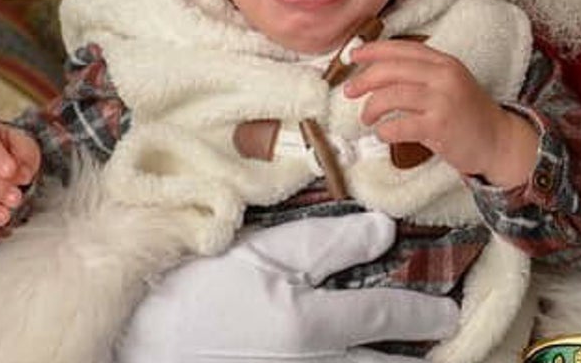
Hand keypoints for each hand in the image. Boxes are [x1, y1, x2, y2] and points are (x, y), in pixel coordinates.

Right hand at [116, 211, 460, 362]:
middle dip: (410, 359)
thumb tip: (385, 230)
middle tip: (441, 347)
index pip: (385, 318)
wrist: (133, 339)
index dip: (421, 315)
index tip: (448, 315)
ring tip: (406, 360)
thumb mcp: (263, 252)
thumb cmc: (194, 288)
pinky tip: (354, 359)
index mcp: (309, 326)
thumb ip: (329, 243)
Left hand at [344, 38, 538, 186]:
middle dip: (364, 79)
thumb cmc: (468, 114)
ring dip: (371, 108)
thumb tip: (380, 73)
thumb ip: (423, 75)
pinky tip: (383, 134)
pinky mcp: (440, 126)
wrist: (498, 140)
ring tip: (367, 118)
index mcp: (445, 62)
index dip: (374, 50)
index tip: (353, 55)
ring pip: (391, 96)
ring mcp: (443, 101)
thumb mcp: (450, 83)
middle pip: (392, 70)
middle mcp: (444, 76)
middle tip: (349, 91)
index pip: (403, 49)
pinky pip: (399, 125)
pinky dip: (384, 131)